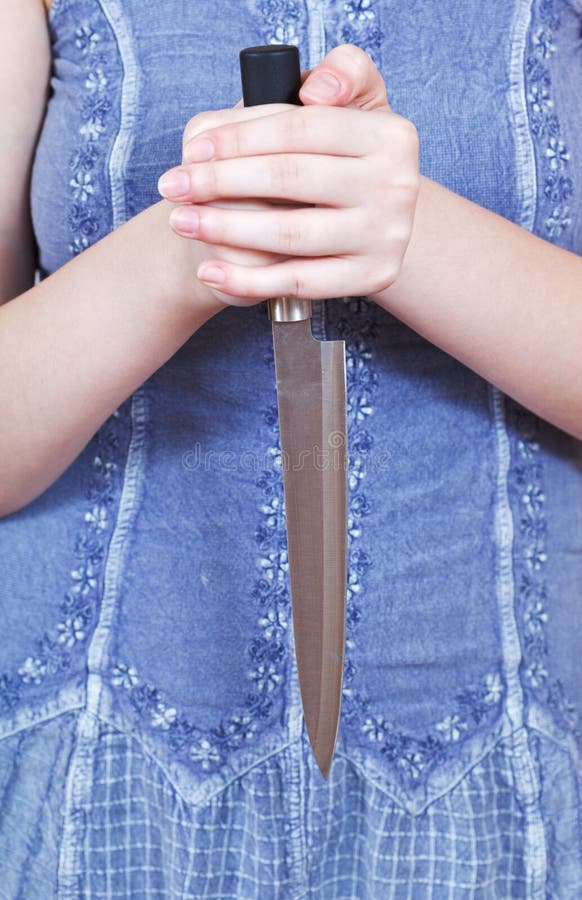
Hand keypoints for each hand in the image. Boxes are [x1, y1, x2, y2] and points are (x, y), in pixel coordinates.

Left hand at [157, 44, 419, 305]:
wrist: (366, 222)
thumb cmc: (334, 160)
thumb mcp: (339, 107)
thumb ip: (324, 79)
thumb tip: (315, 94)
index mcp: (389, 132)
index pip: (299, 128)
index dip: (238, 137)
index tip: (192, 149)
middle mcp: (397, 184)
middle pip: (291, 178)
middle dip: (221, 181)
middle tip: (173, 186)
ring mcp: (389, 235)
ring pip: (291, 233)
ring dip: (224, 228)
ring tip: (182, 221)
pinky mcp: (373, 276)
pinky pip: (299, 281)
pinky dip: (247, 279)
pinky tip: (208, 269)